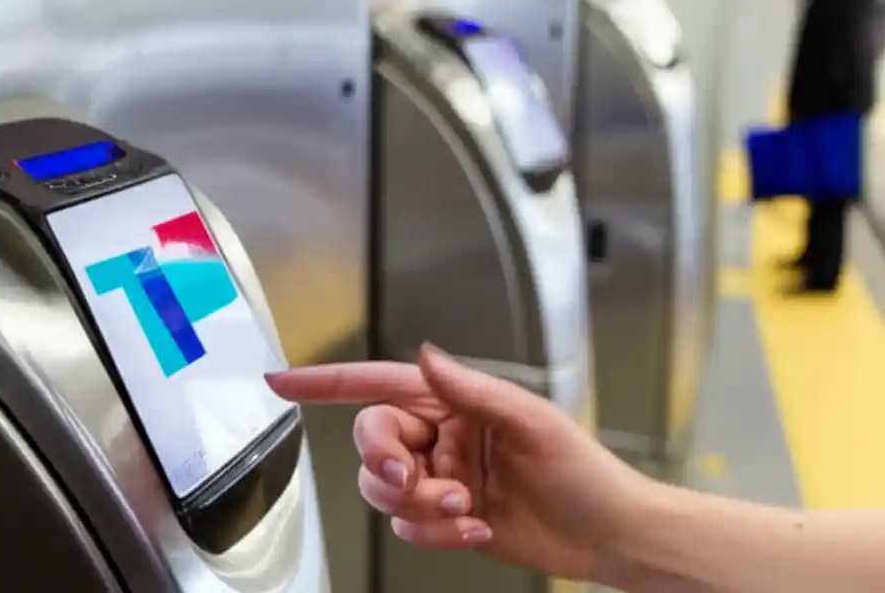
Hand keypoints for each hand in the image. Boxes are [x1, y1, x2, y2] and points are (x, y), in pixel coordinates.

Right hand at [265, 343, 652, 582]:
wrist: (608, 534)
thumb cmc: (584, 471)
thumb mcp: (531, 420)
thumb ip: (471, 389)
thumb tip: (428, 357)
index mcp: (455, 401)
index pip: (378, 383)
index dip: (326, 382)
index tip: (283, 381)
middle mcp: (442, 436)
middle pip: (373, 440)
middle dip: (386, 462)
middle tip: (414, 477)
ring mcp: (441, 478)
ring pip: (383, 490)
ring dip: (417, 504)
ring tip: (463, 507)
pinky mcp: (445, 517)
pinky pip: (408, 527)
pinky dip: (434, 532)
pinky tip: (475, 527)